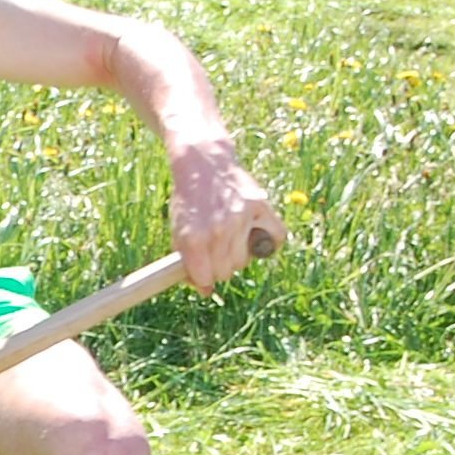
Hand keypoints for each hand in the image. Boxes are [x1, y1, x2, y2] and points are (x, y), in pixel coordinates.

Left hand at [168, 142, 283, 295]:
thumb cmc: (188, 199)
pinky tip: (255, 235)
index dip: (202, 277)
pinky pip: (276, 238)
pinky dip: (268, 242)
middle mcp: (220, 230)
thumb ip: (187, 262)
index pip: (206, 279)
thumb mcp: (178, 230)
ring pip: (245, 261)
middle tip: (214, 251)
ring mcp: (243, 218)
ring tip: (229, 239)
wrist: (203, 164)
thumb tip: (204, 291)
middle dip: (218, 267)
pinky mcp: (261, 207)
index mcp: (195, 237)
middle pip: (226, 272)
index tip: (202, 270)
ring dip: (237, 255)